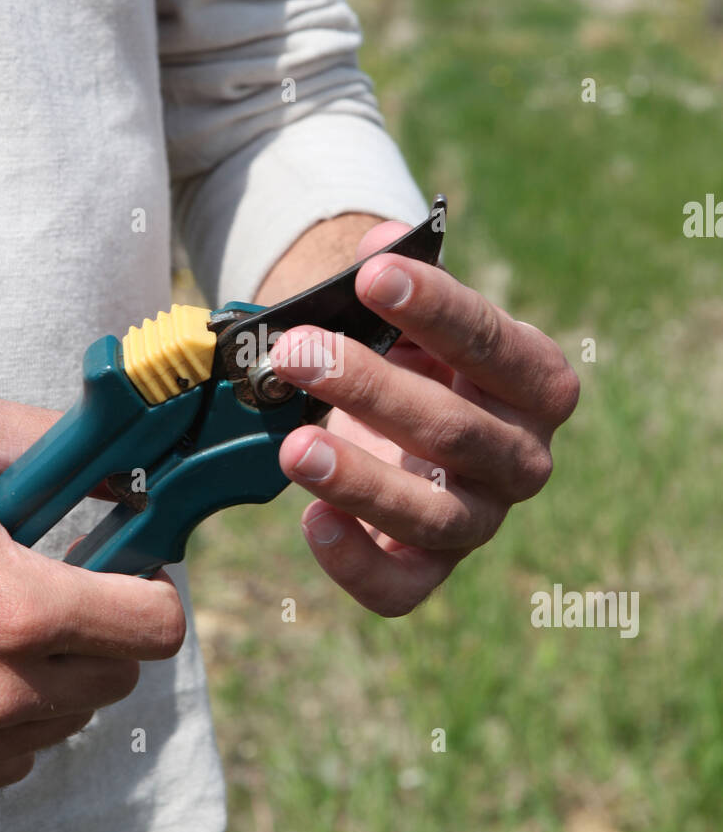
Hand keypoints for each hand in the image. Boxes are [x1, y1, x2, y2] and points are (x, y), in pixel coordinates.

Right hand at [0, 398, 184, 802]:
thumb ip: (55, 441)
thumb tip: (127, 467)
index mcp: (17, 607)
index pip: (155, 627)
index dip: (153, 590)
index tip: (131, 571)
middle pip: (121, 675)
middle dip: (106, 630)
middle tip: (65, 592)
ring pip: (72, 717)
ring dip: (58, 674)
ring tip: (3, 625)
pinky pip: (17, 755)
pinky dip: (10, 716)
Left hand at [270, 221, 579, 615]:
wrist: (401, 419)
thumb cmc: (415, 357)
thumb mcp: (410, 312)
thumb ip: (395, 278)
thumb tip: (377, 243)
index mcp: (537, 382)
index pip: (494, 345)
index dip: (436, 310)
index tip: (372, 276)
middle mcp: (523, 458)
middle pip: (456, 432)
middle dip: (370, 387)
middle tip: (297, 350)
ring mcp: (481, 520)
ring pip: (432, 516)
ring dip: (360, 481)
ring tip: (295, 447)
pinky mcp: (431, 568)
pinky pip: (404, 589)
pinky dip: (357, 564)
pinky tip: (312, 521)